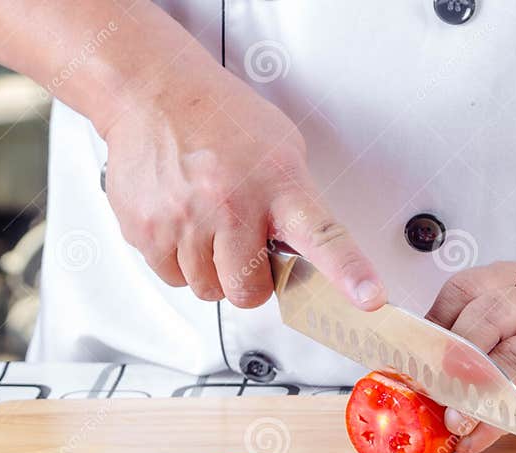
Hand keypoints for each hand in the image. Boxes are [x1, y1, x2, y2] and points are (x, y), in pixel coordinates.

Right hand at [100, 65, 384, 309]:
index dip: (349, 272)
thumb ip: (294, 205)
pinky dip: (178, 261)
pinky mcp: (145, 229)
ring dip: (211, 270)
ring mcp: (185, 219)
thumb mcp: (281, 151)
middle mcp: (232, 205)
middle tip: (243, 248)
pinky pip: (170, 276)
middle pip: (247, 292)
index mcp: (279, 186)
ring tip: (208, 227)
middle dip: (248, 282)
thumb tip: (300, 255)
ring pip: (206, 289)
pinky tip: (182, 224)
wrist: (155, 92)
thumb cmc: (222, 121)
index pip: (323, 237)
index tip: (370, 299)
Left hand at [426, 262, 515, 452]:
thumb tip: (416, 365)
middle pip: (488, 318)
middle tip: (424, 387)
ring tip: (449, 420)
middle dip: (449, 356)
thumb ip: (477, 329)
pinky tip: (474, 438)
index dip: (432, 324)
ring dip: (470, 395)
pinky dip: (494, 425)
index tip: (412, 357)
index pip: (465, 288)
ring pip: (511, 361)